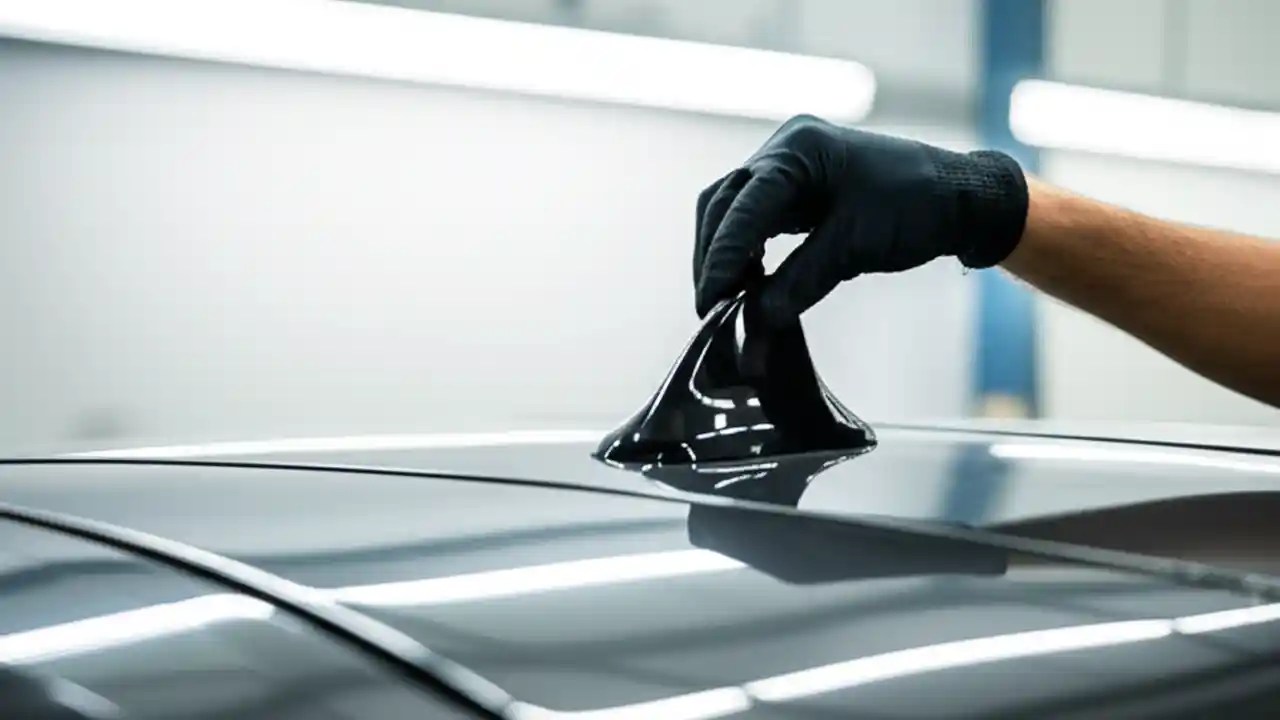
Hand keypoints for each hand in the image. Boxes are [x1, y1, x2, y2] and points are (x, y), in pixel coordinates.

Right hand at [693, 115, 1027, 323]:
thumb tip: (755, 324)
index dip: (722, 255)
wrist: (957, 197)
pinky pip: (755, 219)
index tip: (710, 300)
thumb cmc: (916, 207)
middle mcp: (784, 150)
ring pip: (732, 212)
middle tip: (709, 308)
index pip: (743, 205)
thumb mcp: (855, 245)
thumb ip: (799, 283)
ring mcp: (788, 167)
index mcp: (798, 149)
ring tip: (723, 300)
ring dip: (724, 255)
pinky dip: (745, 251)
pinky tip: (747, 282)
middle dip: (713, 257)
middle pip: (723, 204)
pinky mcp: (796, 189)